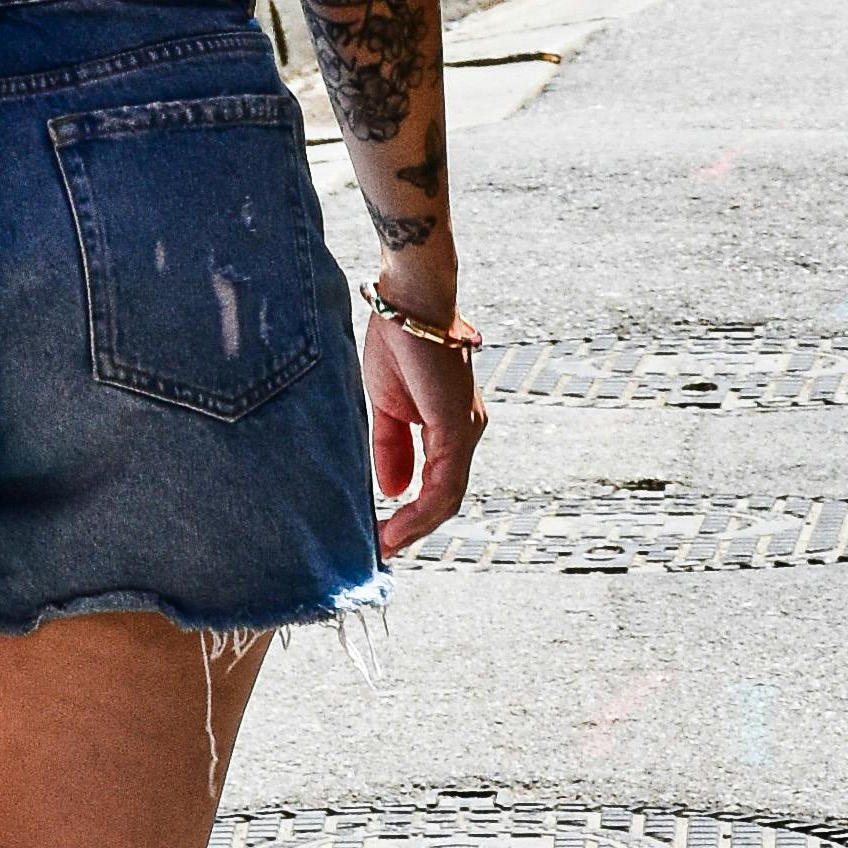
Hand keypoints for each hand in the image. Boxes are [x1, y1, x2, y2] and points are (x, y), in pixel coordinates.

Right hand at [363, 290, 483, 553]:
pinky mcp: (458, 426)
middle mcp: (466, 429)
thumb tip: (392, 491)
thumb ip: (392, 447)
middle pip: (446, 497)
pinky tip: (396, 526)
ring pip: (448, 498)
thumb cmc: (398, 341)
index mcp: (450, 423)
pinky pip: (445, 484)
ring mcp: (466, 429)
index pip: (438, 483)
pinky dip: (420, 512)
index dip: (412, 514)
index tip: (382, 535)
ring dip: (415, 527)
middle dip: (413, 528)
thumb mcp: (387, 406)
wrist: (406, 299)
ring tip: (385, 544)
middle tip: (381, 547)